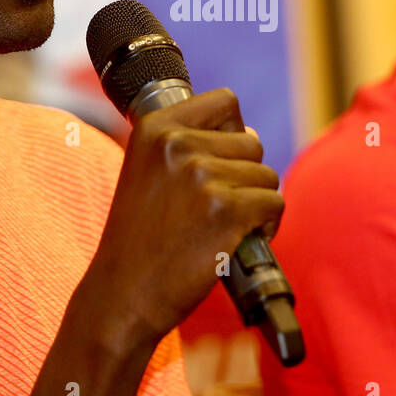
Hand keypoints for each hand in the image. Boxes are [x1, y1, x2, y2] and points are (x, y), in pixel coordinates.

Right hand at [83, 88, 283, 346]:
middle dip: (244, 176)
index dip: (232, 131)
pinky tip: (237, 242)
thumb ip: (188, 145)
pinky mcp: (227, 209)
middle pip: (251, 143)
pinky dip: (266, 226)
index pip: (224, 101)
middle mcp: (177, 144)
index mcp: (154, 127)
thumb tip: (250, 135)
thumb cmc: (138, 240)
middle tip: (215, 209)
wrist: (122, 295)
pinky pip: (273, 204)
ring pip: (266, 175)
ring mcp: (202, 175)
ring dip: (256, 204)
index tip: (217, 160)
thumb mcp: (146, 172)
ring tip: (223, 228)